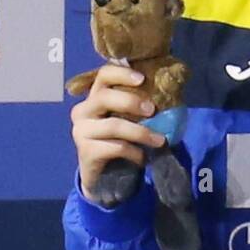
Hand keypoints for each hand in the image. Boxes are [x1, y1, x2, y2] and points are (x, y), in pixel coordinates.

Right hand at [69, 64, 168, 205]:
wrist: (104, 175)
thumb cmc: (119, 140)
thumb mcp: (128, 119)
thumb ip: (139, 106)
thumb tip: (168, 95)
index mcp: (94, 97)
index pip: (103, 75)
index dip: (122, 74)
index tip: (142, 79)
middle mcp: (83, 111)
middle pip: (104, 97)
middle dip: (131, 102)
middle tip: (153, 110)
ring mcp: (81, 131)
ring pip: (113, 125)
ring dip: (141, 132)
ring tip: (160, 140)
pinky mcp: (86, 152)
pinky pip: (116, 147)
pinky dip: (134, 152)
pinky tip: (142, 157)